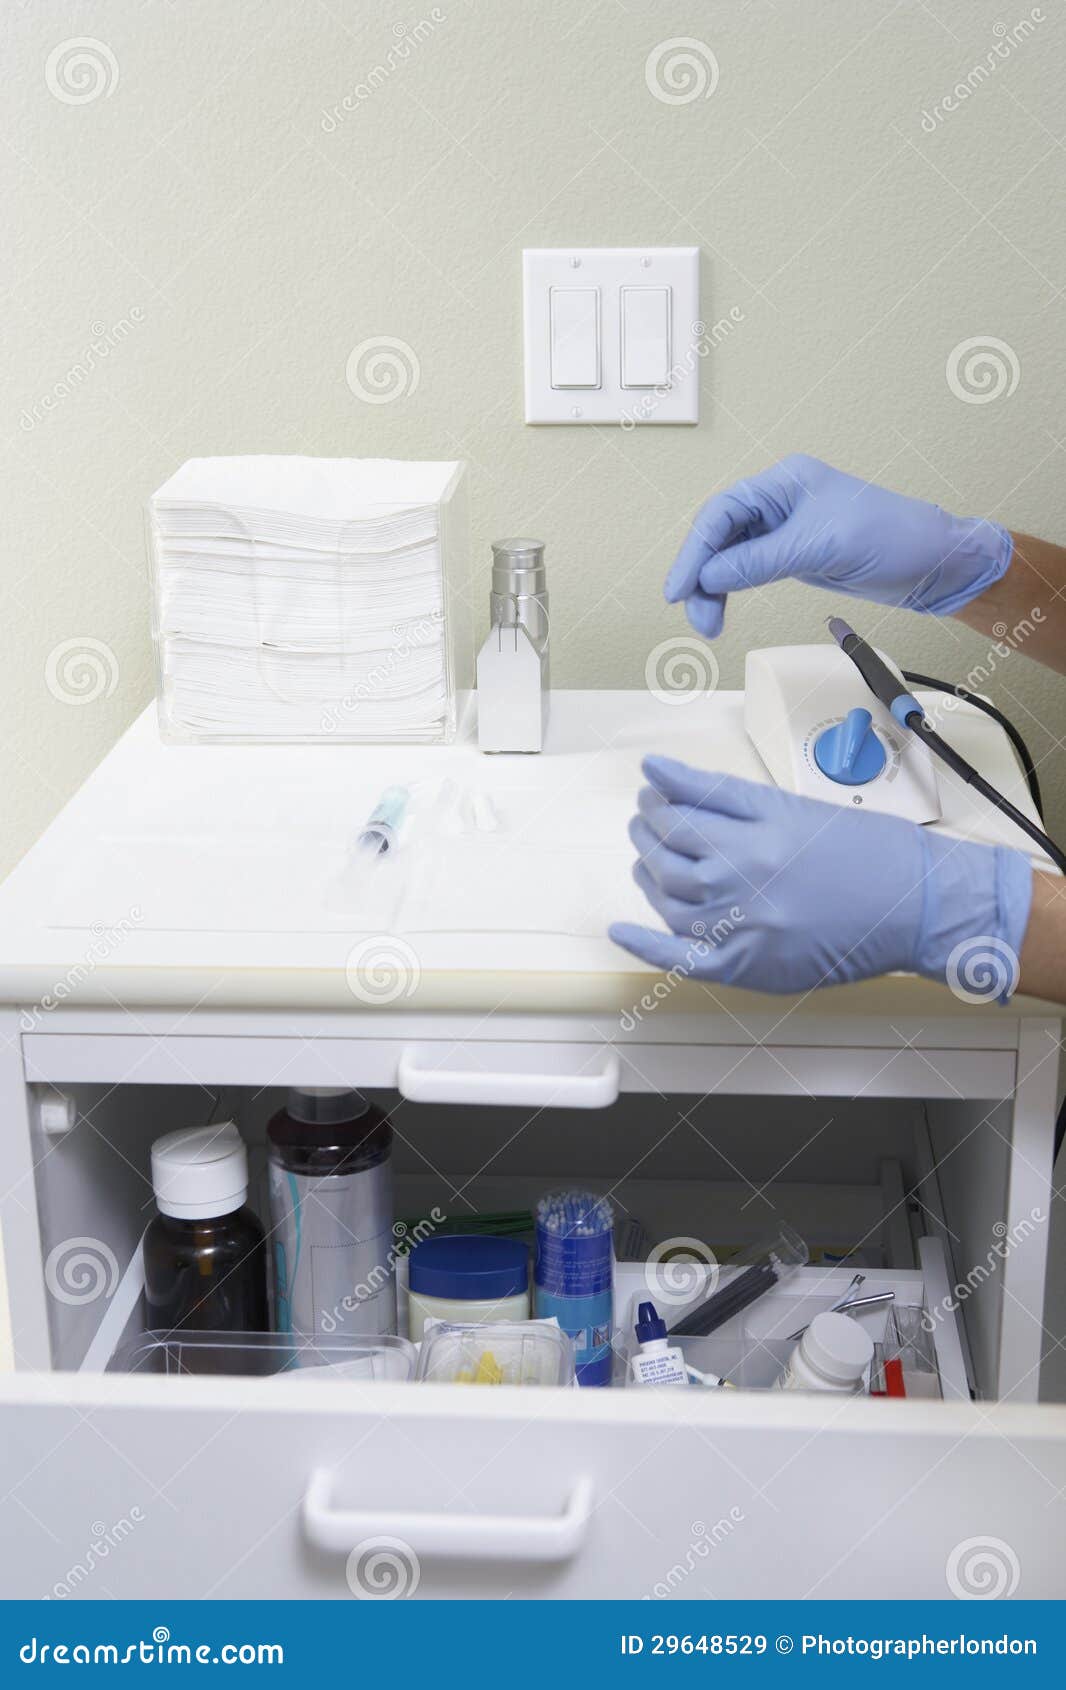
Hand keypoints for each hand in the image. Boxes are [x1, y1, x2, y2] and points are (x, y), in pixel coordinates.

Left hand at [609, 755, 1031, 998]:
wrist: (915, 906)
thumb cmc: (868, 852)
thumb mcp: (793, 806)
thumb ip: (722, 793)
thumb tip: (660, 771)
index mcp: (756, 834)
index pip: (679, 810)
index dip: (658, 796)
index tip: (654, 788)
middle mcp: (743, 879)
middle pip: (667, 851)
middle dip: (648, 829)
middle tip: (647, 817)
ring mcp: (743, 926)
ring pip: (667, 897)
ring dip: (647, 873)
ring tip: (647, 855)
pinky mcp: (749, 966)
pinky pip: (682, 959)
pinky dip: (646, 945)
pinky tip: (622, 931)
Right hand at [664, 454, 1011, 637]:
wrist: (935, 563)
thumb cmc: (896, 536)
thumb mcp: (822, 546)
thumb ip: (762, 560)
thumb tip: (712, 575)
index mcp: (785, 483)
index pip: (722, 513)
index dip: (694, 551)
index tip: (678, 588)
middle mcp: (780, 502)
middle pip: (719, 536)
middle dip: (701, 575)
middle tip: (697, 614)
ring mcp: (785, 530)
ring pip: (730, 557)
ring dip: (713, 589)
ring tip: (709, 621)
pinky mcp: (794, 555)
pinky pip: (748, 571)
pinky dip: (731, 590)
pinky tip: (723, 606)